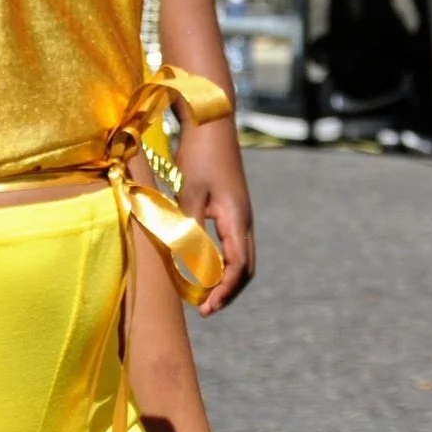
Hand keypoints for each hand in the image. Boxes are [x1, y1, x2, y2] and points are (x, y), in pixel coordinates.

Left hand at [177, 115, 256, 313]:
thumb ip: (188, 228)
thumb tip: (184, 263)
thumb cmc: (199, 154)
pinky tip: (204, 265)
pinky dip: (222, 261)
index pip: (238, 267)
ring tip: (204, 294)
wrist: (211, 122)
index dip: (223, 291)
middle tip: (206, 309)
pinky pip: (233, 243)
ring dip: (226, 278)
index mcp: (237, 218)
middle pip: (246, 268)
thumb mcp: (190, 192)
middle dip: (229, 291)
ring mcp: (239, 213)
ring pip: (242, 256)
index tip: (206, 308)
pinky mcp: (231, 207)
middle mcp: (243, 220)